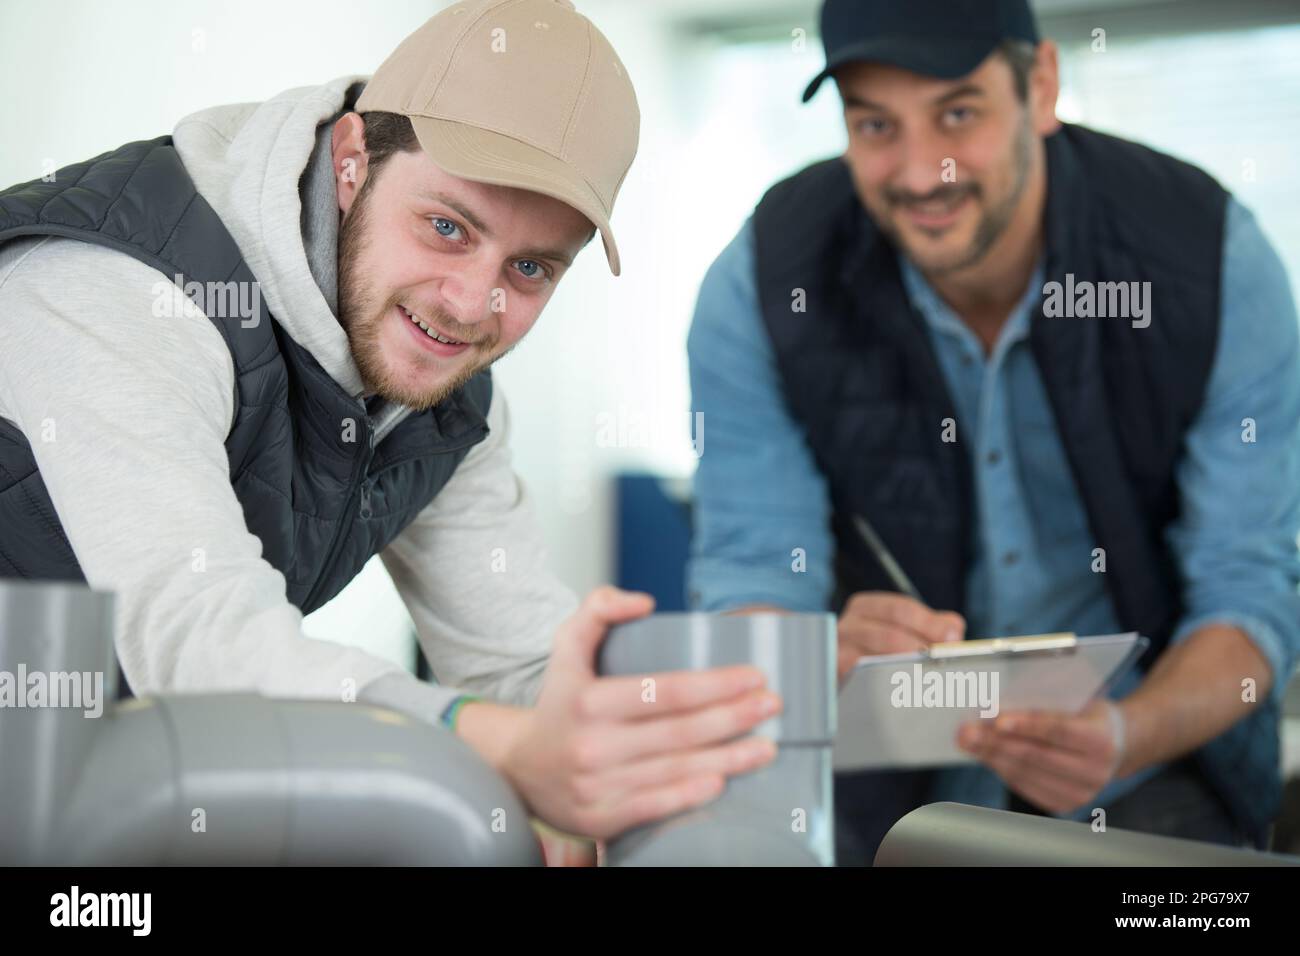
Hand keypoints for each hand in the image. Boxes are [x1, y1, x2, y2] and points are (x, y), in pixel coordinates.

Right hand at [500, 586, 781, 838]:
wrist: (517, 766)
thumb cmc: (558, 704)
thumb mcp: (567, 646)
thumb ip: (599, 609)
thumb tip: (644, 602)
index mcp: (589, 701)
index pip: (666, 691)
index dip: (716, 685)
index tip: (753, 677)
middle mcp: (593, 745)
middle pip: (680, 732)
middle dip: (734, 717)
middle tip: (771, 704)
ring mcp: (597, 786)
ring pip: (676, 770)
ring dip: (729, 758)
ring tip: (766, 745)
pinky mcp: (600, 818)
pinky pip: (654, 806)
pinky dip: (690, 795)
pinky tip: (722, 781)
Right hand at [837, 592, 964, 679]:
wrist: (851, 683)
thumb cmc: (884, 653)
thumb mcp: (908, 631)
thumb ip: (935, 626)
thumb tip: (952, 633)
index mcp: (866, 607)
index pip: (901, 609)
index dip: (930, 625)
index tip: (952, 640)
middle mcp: (847, 626)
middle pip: (890, 636)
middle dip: (924, 652)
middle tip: (945, 665)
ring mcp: (838, 652)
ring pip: (878, 663)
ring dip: (911, 673)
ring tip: (934, 681)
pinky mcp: (837, 678)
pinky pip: (866, 684)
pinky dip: (891, 688)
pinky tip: (910, 693)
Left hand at [957, 698, 1126, 813]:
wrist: (1118, 744)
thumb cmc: (1089, 713)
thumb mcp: (1079, 698)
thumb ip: (1049, 700)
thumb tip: (1001, 700)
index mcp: (1102, 740)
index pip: (1058, 731)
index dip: (1026, 725)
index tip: (996, 718)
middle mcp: (1095, 772)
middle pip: (1035, 755)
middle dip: (995, 742)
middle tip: (966, 730)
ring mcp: (1080, 793)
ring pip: (1025, 773)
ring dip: (990, 756)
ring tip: (967, 741)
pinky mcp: (1064, 804)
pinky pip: (1024, 786)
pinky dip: (1000, 768)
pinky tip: (983, 755)